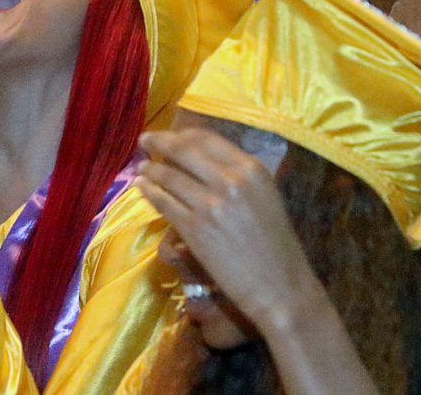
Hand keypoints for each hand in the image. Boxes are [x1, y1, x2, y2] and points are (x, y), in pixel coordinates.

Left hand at [136, 127, 322, 332]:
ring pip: (169, 176)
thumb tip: (197, 159)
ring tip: (142, 168)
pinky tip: (142, 187)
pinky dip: (149, 191)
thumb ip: (235, 175)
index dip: (181, 134)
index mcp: (251, 168)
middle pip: (183, 150)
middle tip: (144, 141)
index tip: (167, 135)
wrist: (279, 286)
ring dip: (150, 169)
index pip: (206, 139)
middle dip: (159, 142)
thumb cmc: (274, 244)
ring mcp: (210, 204)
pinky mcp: (194, 228)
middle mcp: (230, 180)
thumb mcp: (263, 196)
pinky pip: (163, 202)